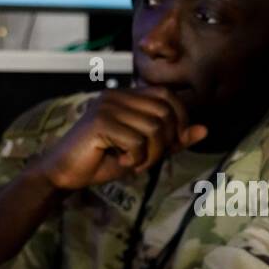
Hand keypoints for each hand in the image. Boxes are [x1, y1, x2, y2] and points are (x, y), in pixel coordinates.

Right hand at [36, 86, 207, 190]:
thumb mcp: (144, 150)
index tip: (174, 143)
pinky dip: (135, 159)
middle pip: (165, 112)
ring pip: (154, 129)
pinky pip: (137, 141)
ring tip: (133, 163)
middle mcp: (117, 95)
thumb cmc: (103, 160)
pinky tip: (121, 162)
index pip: (168, 96)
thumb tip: (204, 130)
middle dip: (165, 143)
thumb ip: (173, 140)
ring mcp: (107, 106)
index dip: (180, 119)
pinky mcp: (100, 122)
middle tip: (147, 160)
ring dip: (150, 155)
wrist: (64, 173)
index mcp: (127, 95)